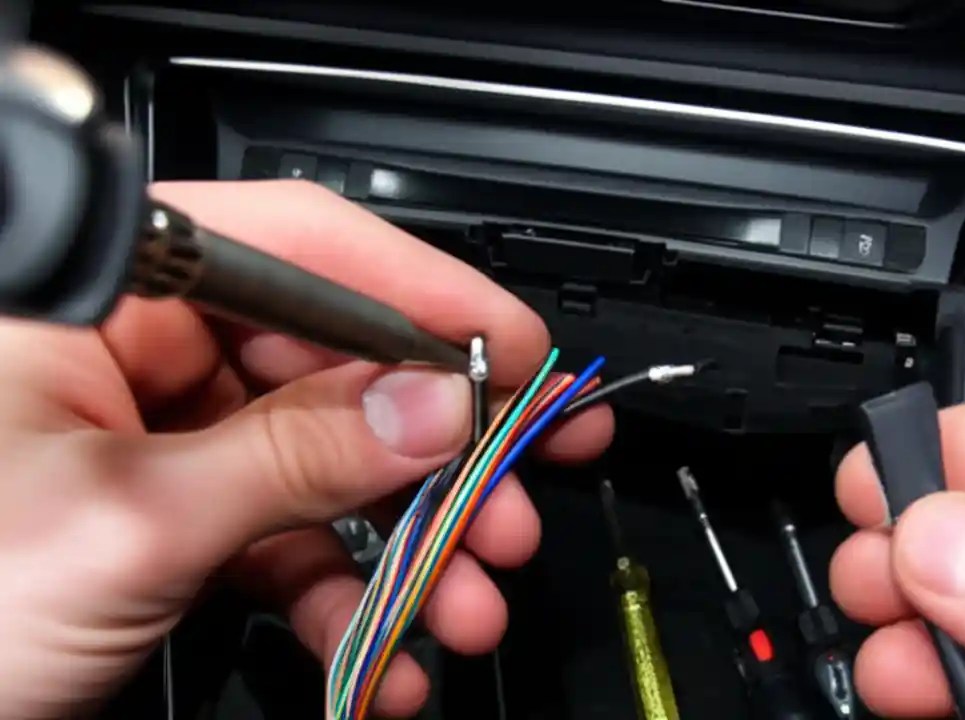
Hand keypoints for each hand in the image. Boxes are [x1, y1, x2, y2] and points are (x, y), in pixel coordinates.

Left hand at [0, 181, 612, 718]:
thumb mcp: (128, 521)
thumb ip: (294, 455)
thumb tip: (431, 407)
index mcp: (104, 290)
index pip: (301, 246)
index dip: (425, 298)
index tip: (518, 356)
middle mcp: (135, 352)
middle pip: (335, 367)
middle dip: (436, 456)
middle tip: (513, 499)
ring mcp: (160, 440)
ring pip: (325, 466)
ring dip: (410, 545)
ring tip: (465, 601)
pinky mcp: (173, 520)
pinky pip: (288, 541)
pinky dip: (346, 599)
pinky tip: (384, 654)